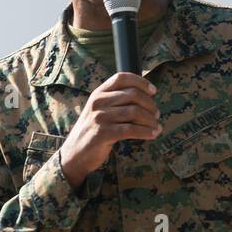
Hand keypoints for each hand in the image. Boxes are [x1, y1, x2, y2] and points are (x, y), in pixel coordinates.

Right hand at [58, 71, 160, 187]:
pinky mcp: (103, 133)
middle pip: (132, 94)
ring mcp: (99, 117)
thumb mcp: (100, 111)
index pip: (121, 77)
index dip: (140, 82)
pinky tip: (153, 134)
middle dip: (150, 104)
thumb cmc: (93, 131)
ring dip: (150, 120)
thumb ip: (116, 101)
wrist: (75, 153)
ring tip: (156, 127)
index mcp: (98, 93)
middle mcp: (98, 102)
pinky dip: (145, 132)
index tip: (153, 91)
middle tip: (156, 114)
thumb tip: (146, 97)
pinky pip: (131, 129)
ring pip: (134, 112)